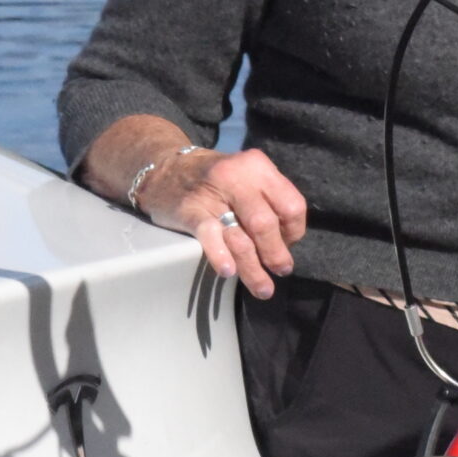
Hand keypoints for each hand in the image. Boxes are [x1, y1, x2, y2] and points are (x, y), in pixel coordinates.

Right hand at [135, 147, 308, 298]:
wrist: (163, 169)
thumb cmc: (213, 178)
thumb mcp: (246, 175)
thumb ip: (267, 200)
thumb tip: (286, 241)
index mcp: (259, 168)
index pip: (291, 205)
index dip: (294, 231)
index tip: (288, 244)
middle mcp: (238, 178)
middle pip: (266, 224)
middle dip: (276, 254)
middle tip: (281, 270)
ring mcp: (212, 195)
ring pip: (240, 238)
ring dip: (253, 268)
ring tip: (263, 288)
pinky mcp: (189, 211)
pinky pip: (209, 236)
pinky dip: (220, 255)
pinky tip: (229, 272)